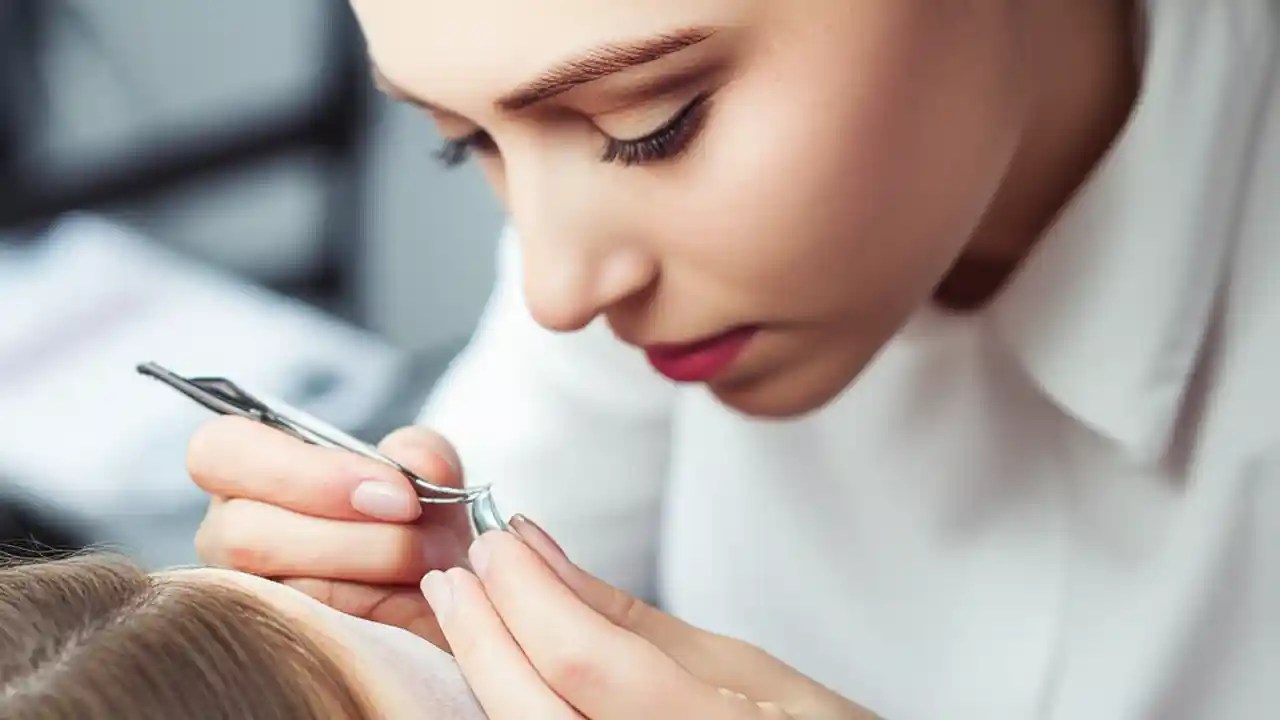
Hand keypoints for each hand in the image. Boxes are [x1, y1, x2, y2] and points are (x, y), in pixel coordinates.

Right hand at [187, 416, 468, 647]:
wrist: (442, 583)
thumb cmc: (416, 516)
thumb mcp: (429, 470)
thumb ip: (422, 454)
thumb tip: (410, 466)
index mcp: (248, 467)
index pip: (219, 452)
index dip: (309, 474)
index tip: (396, 494)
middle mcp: (228, 532)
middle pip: (246, 535)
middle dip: (353, 540)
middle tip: (425, 540)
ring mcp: (245, 596)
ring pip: (286, 593)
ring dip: (373, 580)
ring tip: (431, 566)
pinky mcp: (280, 644)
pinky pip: (317, 639)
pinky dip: (380, 618)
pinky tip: (415, 601)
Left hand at [422, 517, 877, 719]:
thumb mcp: (744, 667)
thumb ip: (629, 619)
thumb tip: (537, 548)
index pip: (587, 661)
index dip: (528, 594)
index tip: (498, 541)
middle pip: (533, 714)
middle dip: (484, 635)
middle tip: (460, 572)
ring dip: (484, 674)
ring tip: (465, 612)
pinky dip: (508, 708)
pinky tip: (497, 668)